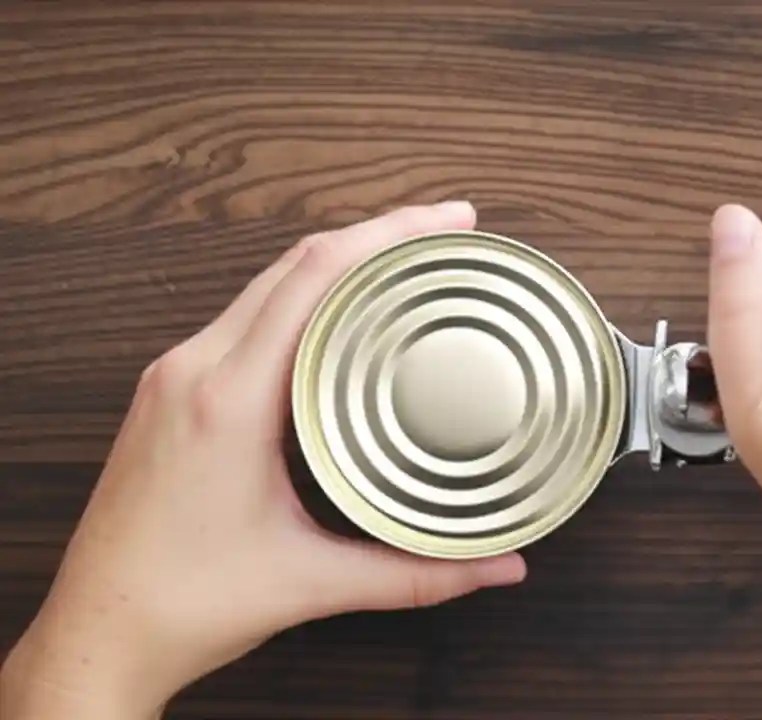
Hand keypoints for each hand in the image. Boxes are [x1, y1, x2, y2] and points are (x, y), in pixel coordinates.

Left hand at [1, 203, 526, 718]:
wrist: (99, 631)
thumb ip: (418, 573)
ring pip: (264, 286)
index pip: (315, 278)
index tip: (447, 220)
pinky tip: (338, 319)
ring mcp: (173, 376)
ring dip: (335, 264)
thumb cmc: (184, 602)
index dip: (389, 235)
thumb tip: (500, 566)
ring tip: (402, 266)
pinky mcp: (169, 393)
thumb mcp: (314, 583)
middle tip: (445, 232)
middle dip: (375, 235)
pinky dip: (300, 300)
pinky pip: (242, 318)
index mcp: (229, 399)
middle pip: (293, 263)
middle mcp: (193, 370)